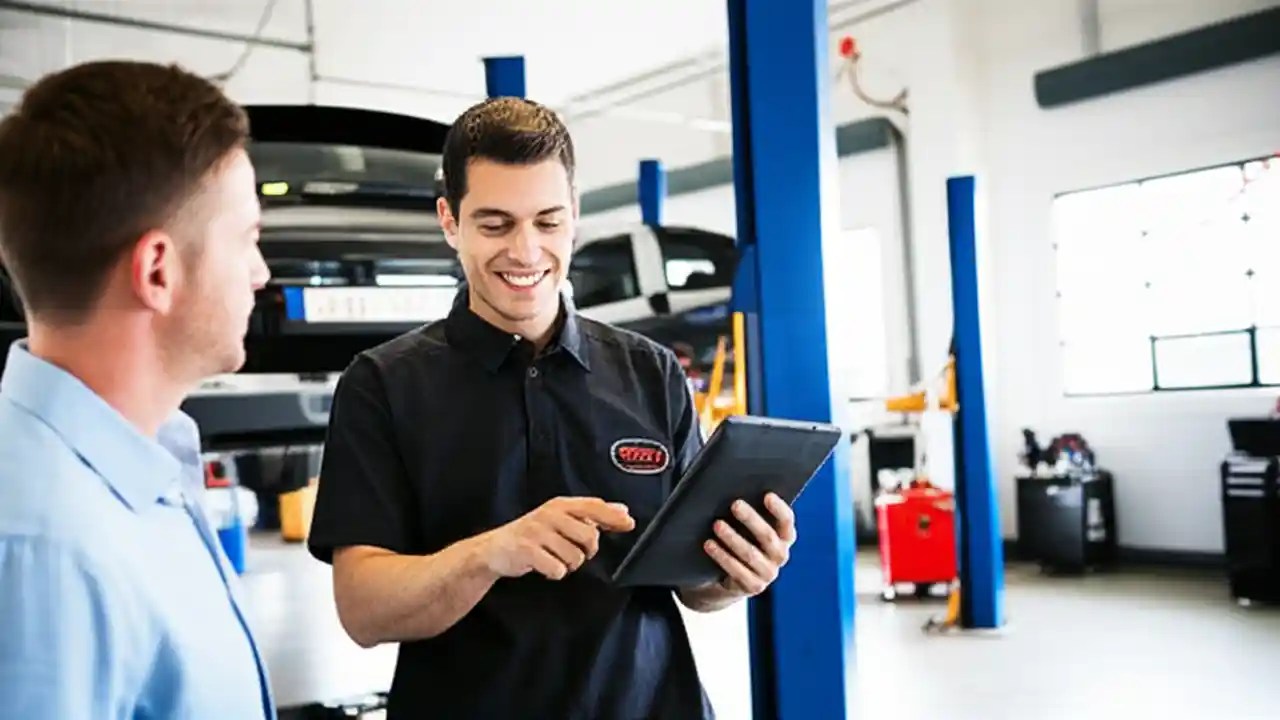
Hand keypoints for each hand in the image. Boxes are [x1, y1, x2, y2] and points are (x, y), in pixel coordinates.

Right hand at [480, 497, 634, 579]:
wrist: (494, 550)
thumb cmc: (533, 535)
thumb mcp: (561, 520)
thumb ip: (592, 515)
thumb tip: (622, 511)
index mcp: (559, 505)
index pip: (592, 506)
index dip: (612, 515)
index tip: (629, 523)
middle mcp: (549, 514)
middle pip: (589, 536)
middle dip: (586, 550)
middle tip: (572, 551)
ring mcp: (537, 532)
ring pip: (574, 557)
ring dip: (568, 564)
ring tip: (554, 558)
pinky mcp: (527, 550)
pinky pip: (557, 569)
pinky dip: (554, 573)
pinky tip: (544, 567)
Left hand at [703, 493, 795, 596]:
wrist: (727, 579)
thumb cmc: (739, 540)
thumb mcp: (746, 527)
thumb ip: (747, 510)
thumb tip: (729, 483)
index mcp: (784, 536)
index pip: (787, 521)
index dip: (779, 509)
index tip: (766, 495)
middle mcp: (780, 555)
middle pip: (768, 536)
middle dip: (751, 519)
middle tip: (734, 504)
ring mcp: (768, 573)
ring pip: (751, 554)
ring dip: (733, 538)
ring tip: (717, 524)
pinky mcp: (753, 587)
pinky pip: (737, 571)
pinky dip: (722, 556)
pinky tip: (709, 545)